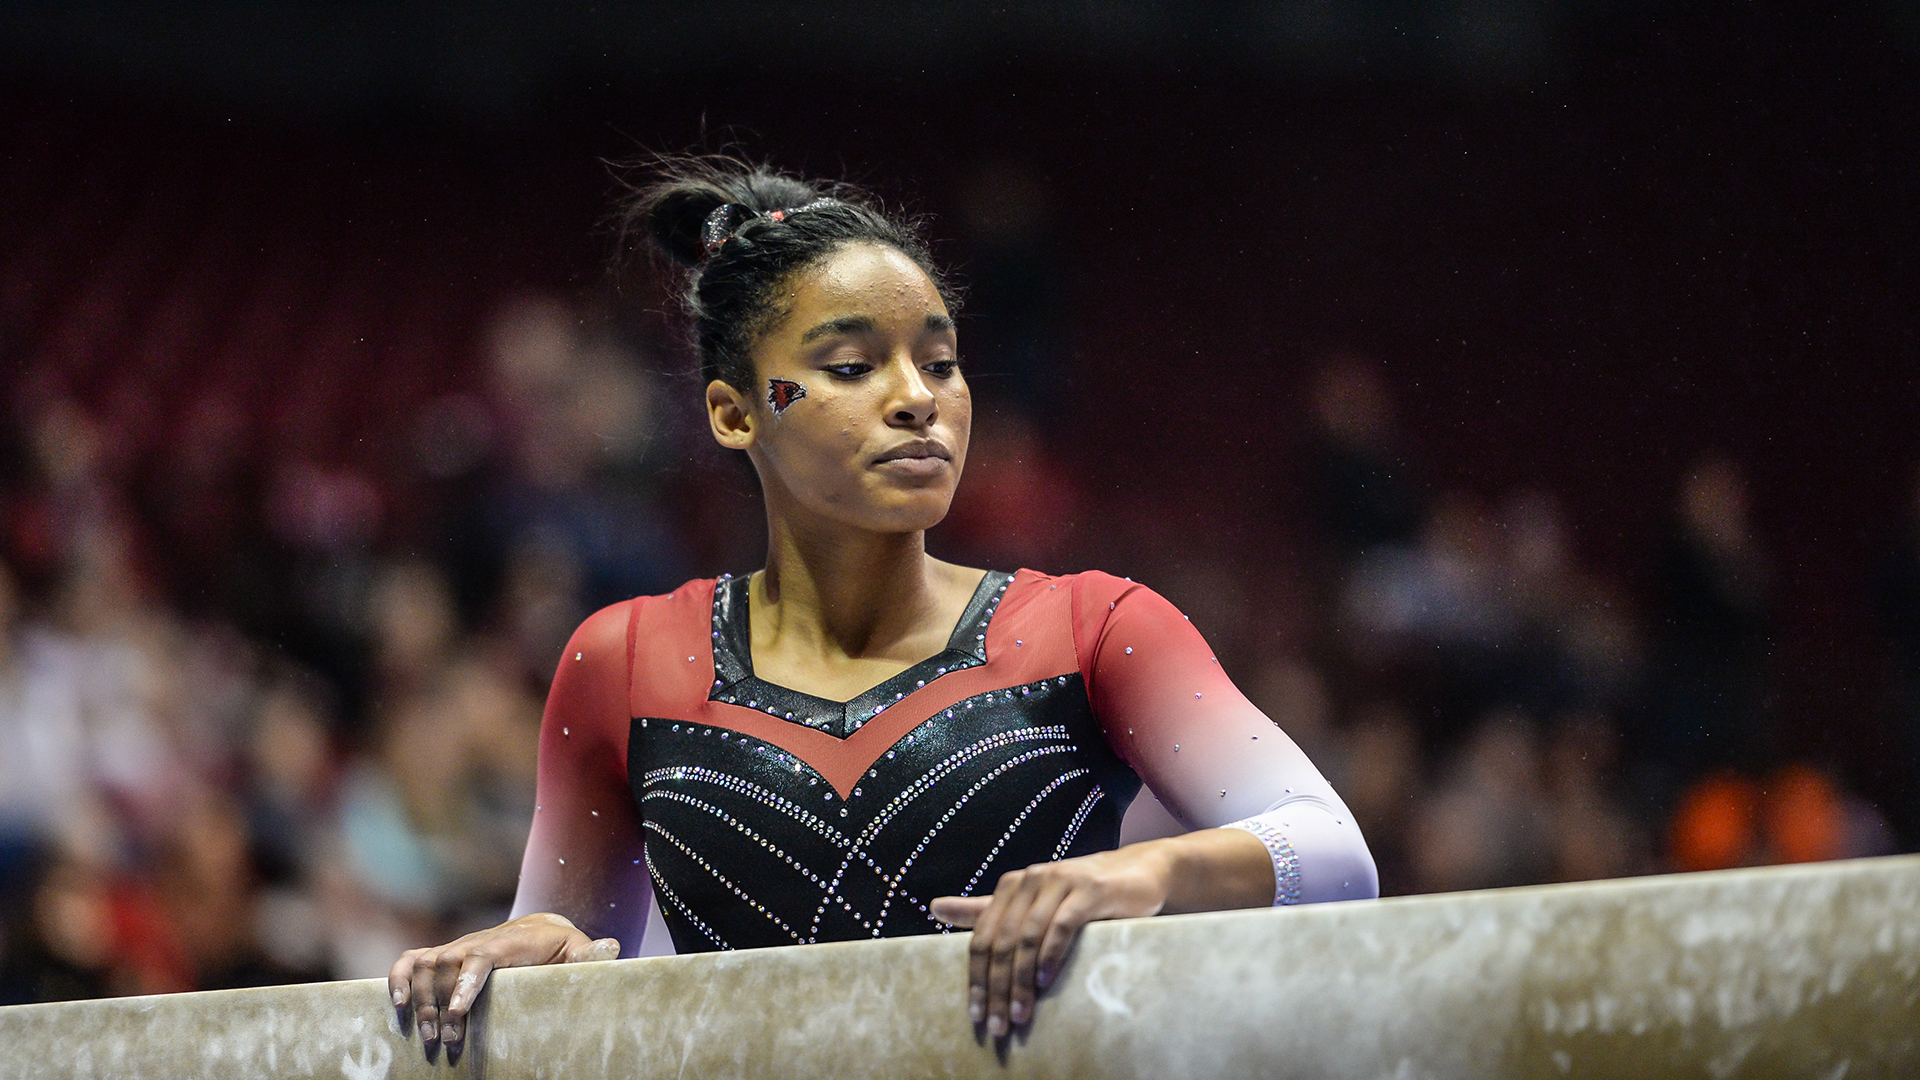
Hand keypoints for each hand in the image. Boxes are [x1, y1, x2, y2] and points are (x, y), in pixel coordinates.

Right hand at [388, 912, 618, 1053]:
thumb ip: (588, 955)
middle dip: (442, 1006)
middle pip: (447, 966)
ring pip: (425, 966)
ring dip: (421, 1001)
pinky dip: (397, 979)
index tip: (458, 1013)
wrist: (540, 929)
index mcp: (509, 941)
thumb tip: (612, 948)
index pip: (481, 956)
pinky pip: (410, 960)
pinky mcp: (441, 955)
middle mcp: (476, 941)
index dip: (466, 983)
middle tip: (450, 1042)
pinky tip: (396, 1007)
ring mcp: (456, 947)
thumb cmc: (561, 947)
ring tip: (429, 1037)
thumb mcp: (577, 951)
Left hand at [929, 843, 1173, 1038]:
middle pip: (1001, 942)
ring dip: (1021, 981)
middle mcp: (1028, 879)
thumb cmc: (1078, 895)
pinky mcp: (1087, 890)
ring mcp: (1057, 882)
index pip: (982, 938)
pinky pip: (1061, 926)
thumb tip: (935, 907)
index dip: (976, 979)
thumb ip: (984, 908)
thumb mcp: (1030, 903)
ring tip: (1021, 1014)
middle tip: (999, 1024)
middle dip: (997, 988)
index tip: (976, 1015)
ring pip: (1028, 938)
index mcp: (1010, 886)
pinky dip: (1050, 956)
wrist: (1135, 874)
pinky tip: (1045, 982)